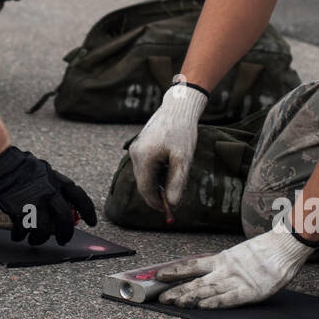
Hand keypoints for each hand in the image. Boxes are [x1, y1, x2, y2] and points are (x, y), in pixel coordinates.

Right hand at [0, 146, 97, 245]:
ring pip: (44, 229)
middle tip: (62, 240)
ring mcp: (36, 202)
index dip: (88, 212)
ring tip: (35, 240)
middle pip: (64, 219)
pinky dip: (21, 236)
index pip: (80, 198)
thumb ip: (54, 185)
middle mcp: (50, 193)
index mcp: (58, 181)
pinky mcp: (21, 210)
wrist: (2, 164)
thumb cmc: (20, 166)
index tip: (91, 222)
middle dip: (65, 233)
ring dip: (39, 239)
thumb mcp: (45, 172)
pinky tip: (18, 236)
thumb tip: (60, 201)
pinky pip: (25, 229)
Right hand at [127, 83, 205, 212]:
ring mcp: (135, 149)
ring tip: (174, 179)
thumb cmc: (182, 132)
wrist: (178, 108)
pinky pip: (145, 166)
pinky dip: (155, 173)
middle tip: (173, 201)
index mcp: (143, 158)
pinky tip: (169, 167)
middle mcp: (135, 154)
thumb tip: (173, 204)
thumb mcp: (183, 159)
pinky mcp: (139, 145)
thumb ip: (176, 182)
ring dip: (156, 183)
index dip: (156, 202)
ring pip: (144, 175)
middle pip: (143, 183)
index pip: (145, 189)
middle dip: (157, 194)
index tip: (168, 210)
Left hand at [155, 228, 312, 307]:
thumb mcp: (242, 254)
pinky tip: (202, 305)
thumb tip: (210, 271)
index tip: (158, 275)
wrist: (288, 245)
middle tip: (159, 297)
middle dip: (177, 290)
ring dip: (190, 297)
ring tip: (174, 303)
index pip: (193, 265)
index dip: (175, 270)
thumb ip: (228, 263)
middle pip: (197, 281)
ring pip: (209, 290)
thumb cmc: (269, 251)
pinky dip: (216, 302)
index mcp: (224, 259)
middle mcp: (227, 270)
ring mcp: (238, 280)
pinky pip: (231, 298)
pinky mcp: (253, 290)